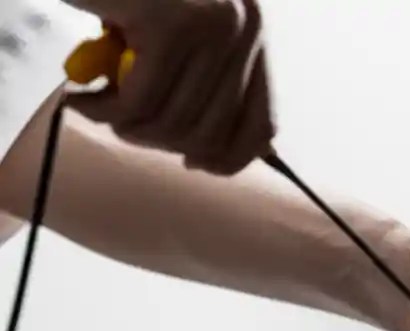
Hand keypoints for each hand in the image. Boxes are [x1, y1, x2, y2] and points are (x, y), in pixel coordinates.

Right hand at [62, 0, 274, 174]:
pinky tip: (80, 97)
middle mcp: (244, 29)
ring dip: (122, 125)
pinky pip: (137, 100)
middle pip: (211, 133)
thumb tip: (208, 158)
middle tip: (120, 122)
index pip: (263, 125)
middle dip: (158, 141)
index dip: (230, 158)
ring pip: (172, 122)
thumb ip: (200, 86)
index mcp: (252, 33)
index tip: (194, 164)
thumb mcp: (177, 42)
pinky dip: (100, 108)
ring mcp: (212, 25)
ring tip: (95, 105)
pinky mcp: (170, 22)